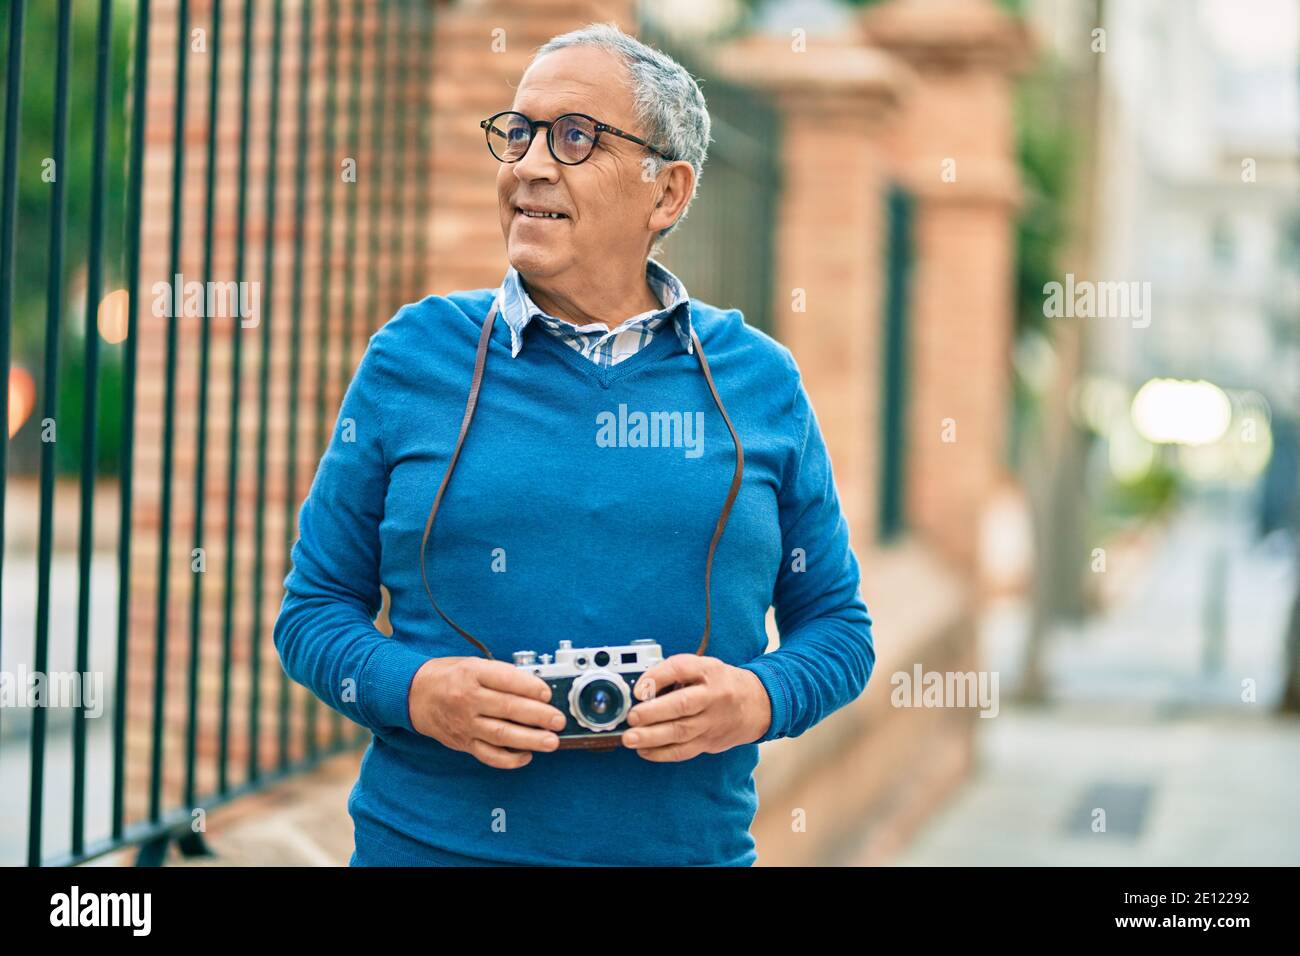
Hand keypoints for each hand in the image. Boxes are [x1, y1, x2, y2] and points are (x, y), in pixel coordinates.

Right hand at [407, 656, 567, 768]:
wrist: (413, 694)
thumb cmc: (448, 676)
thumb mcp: (472, 664)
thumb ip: (501, 674)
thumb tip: (534, 687)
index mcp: (472, 674)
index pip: (506, 680)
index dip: (530, 687)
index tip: (548, 693)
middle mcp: (468, 699)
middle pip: (508, 708)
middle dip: (538, 715)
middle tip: (558, 720)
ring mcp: (465, 723)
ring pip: (502, 735)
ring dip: (530, 739)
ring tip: (551, 741)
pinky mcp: (463, 742)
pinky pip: (489, 755)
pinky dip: (509, 758)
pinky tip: (527, 755)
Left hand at [621, 654, 771, 761]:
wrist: (757, 705)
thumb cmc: (722, 683)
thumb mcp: (703, 666)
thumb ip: (673, 672)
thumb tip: (642, 688)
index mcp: (709, 672)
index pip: (681, 668)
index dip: (658, 677)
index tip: (639, 688)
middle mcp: (712, 697)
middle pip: (682, 705)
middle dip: (653, 713)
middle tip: (632, 717)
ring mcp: (712, 722)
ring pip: (681, 732)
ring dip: (652, 737)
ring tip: (630, 738)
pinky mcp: (709, 742)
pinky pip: (684, 751)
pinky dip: (662, 753)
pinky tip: (644, 751)